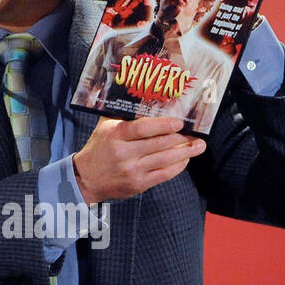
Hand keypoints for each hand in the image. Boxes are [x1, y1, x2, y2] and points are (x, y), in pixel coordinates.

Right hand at [72, 117, 204, 203]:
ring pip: (165, 159)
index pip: (143, 128)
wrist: (86, 178)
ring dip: (185, 152)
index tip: (179, 123)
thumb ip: (123, 116)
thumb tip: (147, 100)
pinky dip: (177, 166)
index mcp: (115, 135)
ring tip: (198, 146)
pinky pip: (164, 174)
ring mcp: (132, 170)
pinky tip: (184, 159)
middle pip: (159, 144)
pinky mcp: (138, 184)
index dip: (164, 125)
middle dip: (181, 139)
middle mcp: (123, 153)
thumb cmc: (99, 147)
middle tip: (195, 134)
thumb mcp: (105, 127)